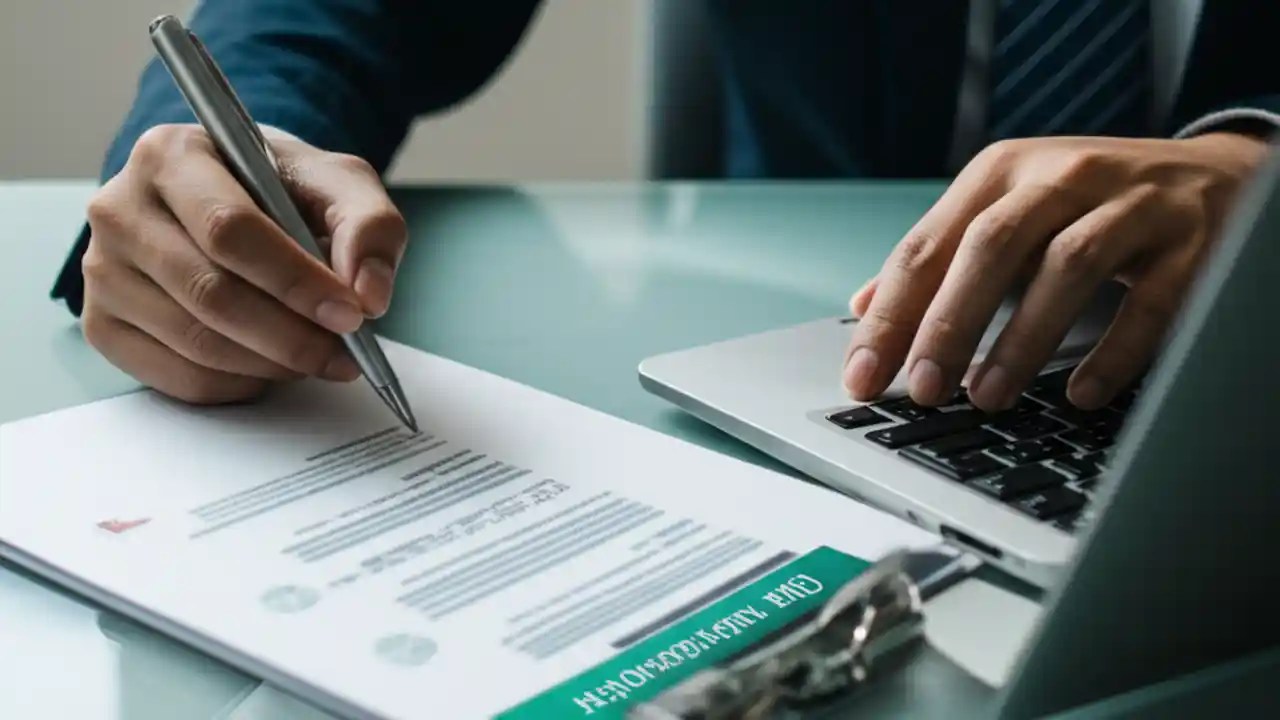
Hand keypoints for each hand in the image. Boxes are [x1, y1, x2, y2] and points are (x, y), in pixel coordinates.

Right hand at [81, 124, 407, 402]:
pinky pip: (177, 378)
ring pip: (194, 342)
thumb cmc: (281, 189)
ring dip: (271, 364)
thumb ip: (368, 226)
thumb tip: (370, 295)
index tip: (350, 314)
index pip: (228, 229)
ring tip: (318, 358)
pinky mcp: (103, 325)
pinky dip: (240, 385)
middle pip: (209, 293)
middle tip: (344, 353)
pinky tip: (274, 367)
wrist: (231, 200)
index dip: (294, 280)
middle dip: (290, 335)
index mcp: (171, 156)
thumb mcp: (338, 185)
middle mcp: (120, 209)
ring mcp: (102, 271)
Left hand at [843, 132, 1268, 411]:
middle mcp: (1061, 176)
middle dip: (950, 323)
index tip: (862, 377)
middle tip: (924, 389)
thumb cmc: (1085, 205)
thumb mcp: (1005, 212)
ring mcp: (1132, 203)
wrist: (1212, 174)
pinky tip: (1080, 394)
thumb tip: (864, 306)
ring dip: (1023, 338)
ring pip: (1071, 264)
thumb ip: (939, 256)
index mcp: (1000, 173)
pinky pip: (1151, 300)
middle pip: (992, 246)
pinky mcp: (1190, 239)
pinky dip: (1114, 351)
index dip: (890, 315)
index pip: (927, 246)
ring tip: (987, 398)